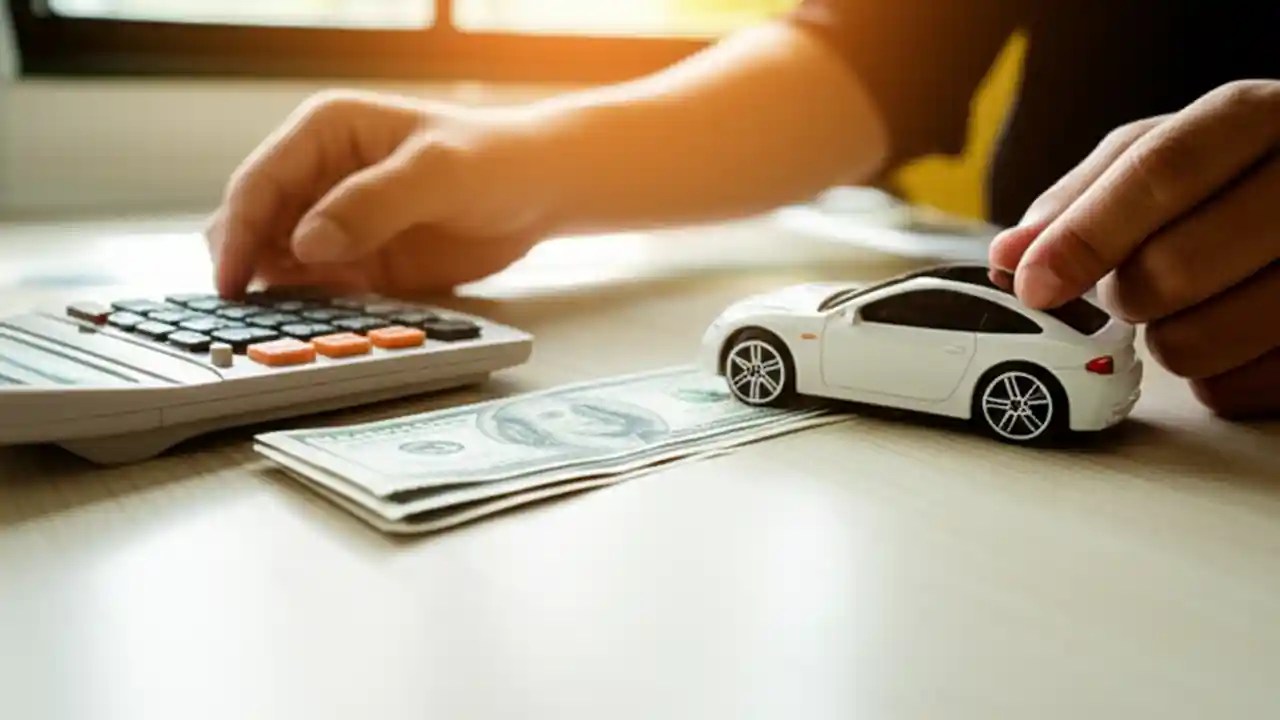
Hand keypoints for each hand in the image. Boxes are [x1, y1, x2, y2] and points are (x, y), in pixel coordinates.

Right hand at [207, 91, 554, 298]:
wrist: (540, 191)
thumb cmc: (493, 160)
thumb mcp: (436, 173)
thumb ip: (371, 204)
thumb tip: (306, 242)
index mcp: (325, 132)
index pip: (260, 182)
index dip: (239, 232)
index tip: (230, 281)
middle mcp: (319, 176)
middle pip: (257, 226)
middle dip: (248, 266)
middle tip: (249, 316)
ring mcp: (336, 222)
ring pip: (279, 263)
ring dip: (277, 294)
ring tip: (284, 327)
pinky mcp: (358, 262)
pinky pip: (318, 290)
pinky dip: (311, 309)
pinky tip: (320, 327)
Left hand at [989, 80, 1279, 417]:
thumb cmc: (1231, 173)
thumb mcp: (1158, 157)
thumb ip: (1081, 199)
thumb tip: (1009, 256)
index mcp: (1256, 117)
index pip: (1162, 172)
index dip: (1086, 235)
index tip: (1031, 284)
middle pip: (1175, 267)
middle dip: (1123, 293)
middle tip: (1132, 283)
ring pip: (1202, 341)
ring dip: (1163, 340)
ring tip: (1190, 303)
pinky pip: (1237, 389)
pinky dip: (1210, 376)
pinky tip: (1228, 334)